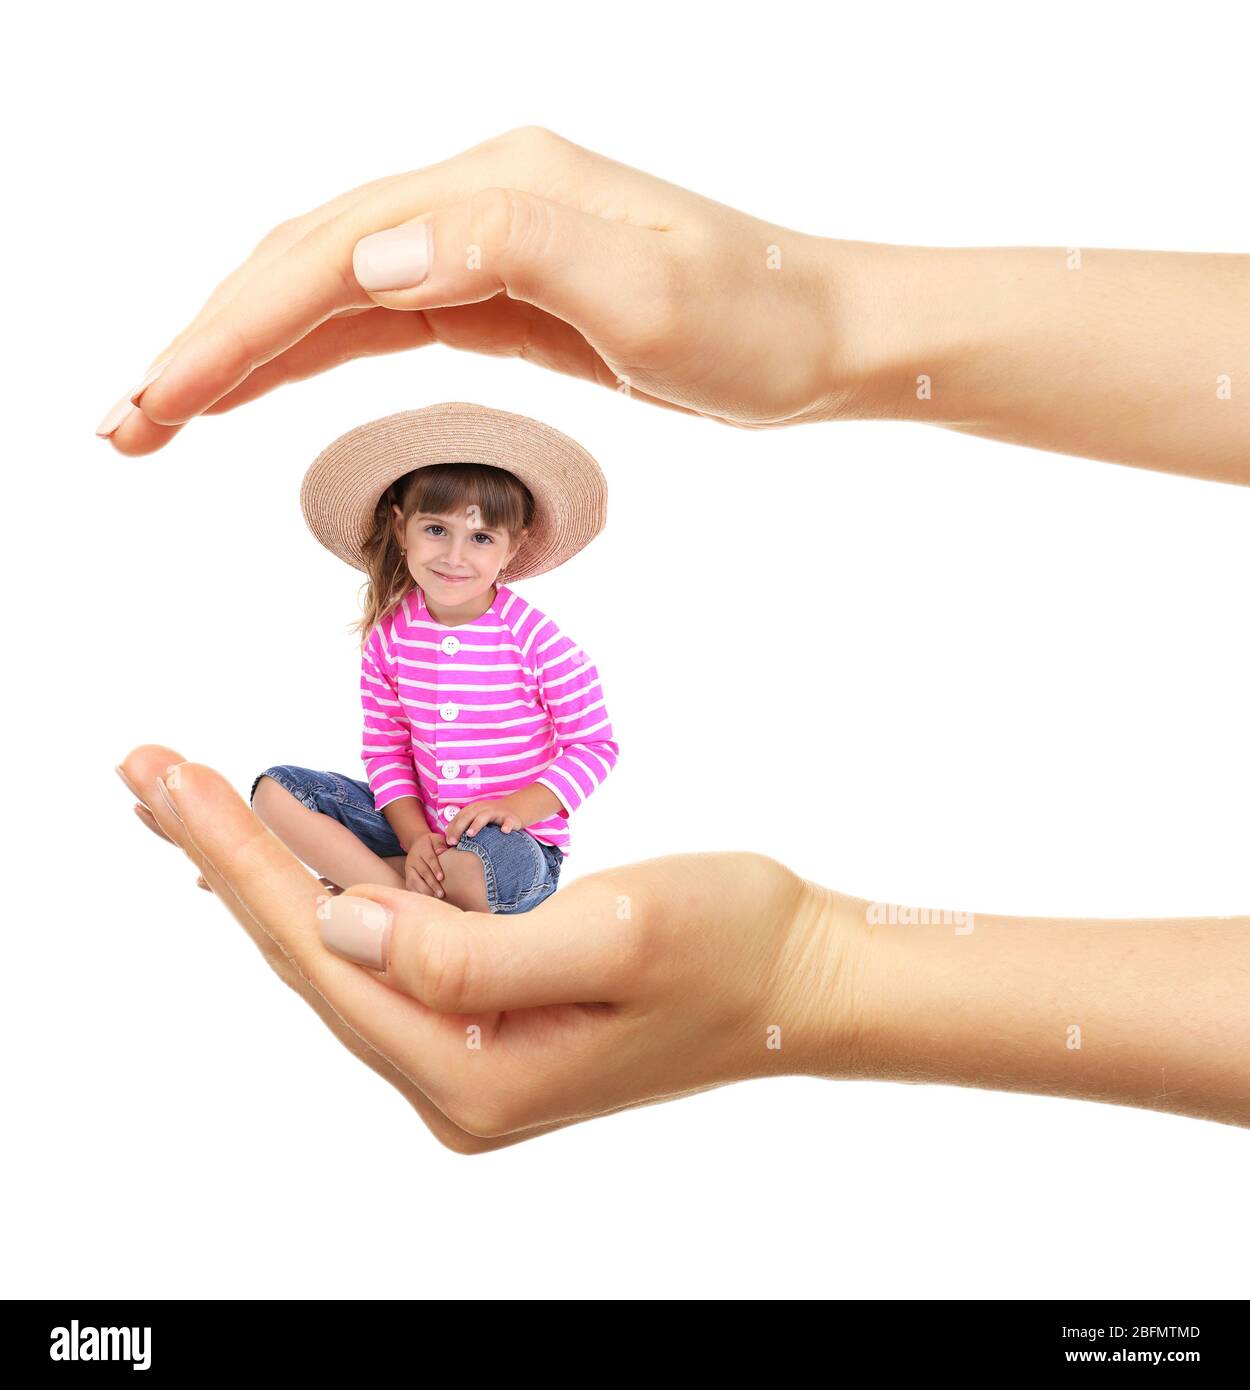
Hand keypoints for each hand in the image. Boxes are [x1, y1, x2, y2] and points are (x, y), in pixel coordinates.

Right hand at [95, 125, 845, 450]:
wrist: (822, 336)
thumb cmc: (755, 323)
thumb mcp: (647, 288)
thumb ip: (511, 254)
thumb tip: (375, 257)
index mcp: (496, 190)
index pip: (330, 258)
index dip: (233, 329)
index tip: (159, 400)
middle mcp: (476, 202)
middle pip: (304, 263)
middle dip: (207, 340)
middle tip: (122, 422)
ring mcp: (485, 244)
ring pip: (330, 290)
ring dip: (239, 348)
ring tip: (159, 414)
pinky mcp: (501, 292)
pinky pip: (378, 318)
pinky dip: (307, 352)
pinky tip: (261, 385)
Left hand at [117, 744, 1249, 1139]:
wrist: (807, 975)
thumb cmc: (734, 948)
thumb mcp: (612, 934)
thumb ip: (466, 947)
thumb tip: (342, 929)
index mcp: (474, 1070)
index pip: (323, 955)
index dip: (238, 861)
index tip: (171, 783)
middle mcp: (457, 1068)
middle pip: (311, 949)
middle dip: (229, 853)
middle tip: (151, 772)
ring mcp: (473, 1037)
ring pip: (345, 936)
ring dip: (275, 857)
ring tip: (197, 790)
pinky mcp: (494, 999)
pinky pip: (397, 928)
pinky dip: (346, 866)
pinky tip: (300, 819)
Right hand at [404, 831, 449, 897]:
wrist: (417, 845)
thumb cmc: (431, 844)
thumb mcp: (436, 838)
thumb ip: (440, 844)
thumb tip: (442, 851)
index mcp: (422, 849)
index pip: (429, 859)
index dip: (435, 868)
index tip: (441, 878)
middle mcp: (413, 859)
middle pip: (423, 873)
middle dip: (432, 884)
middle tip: (441, 893)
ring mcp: (409, 869)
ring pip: (415, 882)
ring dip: (425, 891)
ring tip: (436, 898)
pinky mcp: (407, 877)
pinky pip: (411, 888)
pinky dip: (419, 895)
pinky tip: (428, 901)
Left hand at [444, 799, 524, 846]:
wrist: (514, 808)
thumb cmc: (490, 818)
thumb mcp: (475, 818)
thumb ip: (461, 825)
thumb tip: (446, 835)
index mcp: (474, 809)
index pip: (460, 818)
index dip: (452, 829)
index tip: (448, 842)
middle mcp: (483, 809)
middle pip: (468, 816)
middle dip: (459, 828)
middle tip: (453, 842)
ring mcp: (497, 812)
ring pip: (485, 816)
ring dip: (476, 824)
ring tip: (470, 834)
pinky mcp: (510, 817)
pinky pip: (508, 821)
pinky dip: (507, 825)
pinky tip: (504, 831)